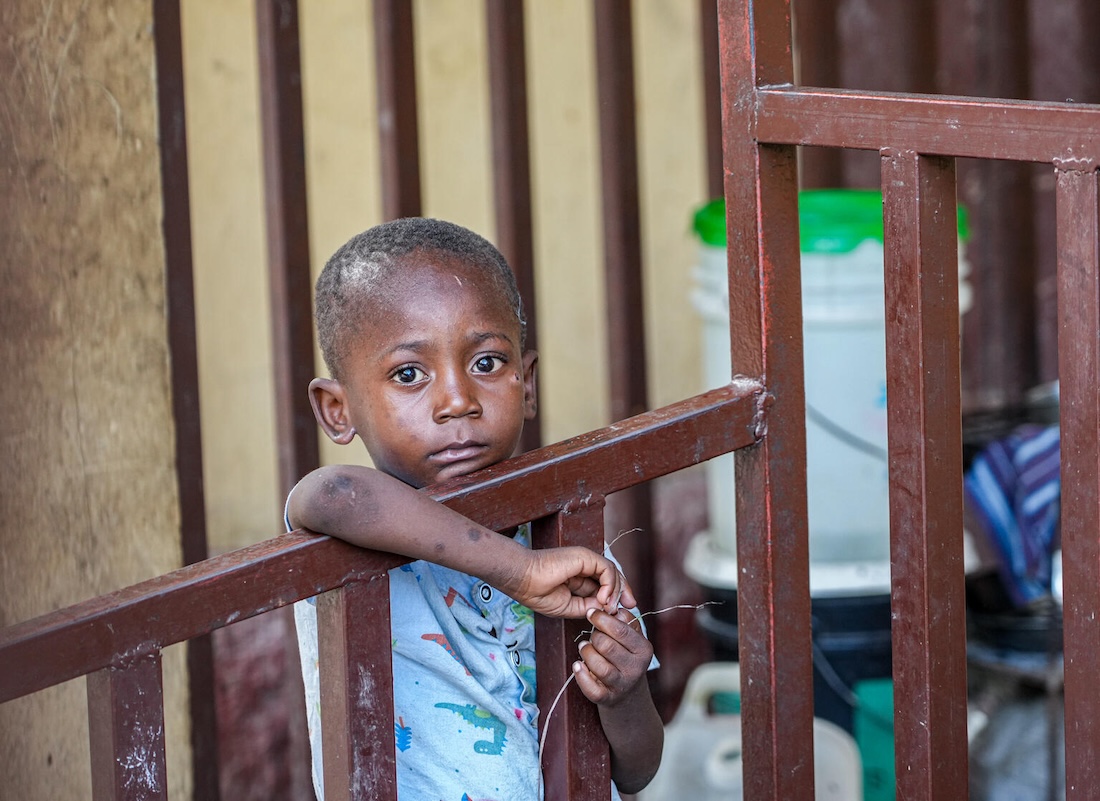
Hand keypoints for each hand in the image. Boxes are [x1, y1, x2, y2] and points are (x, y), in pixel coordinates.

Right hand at [506, 546, 635, 618]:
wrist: (523, 580)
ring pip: (612, 572)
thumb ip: (590, 606)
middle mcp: (584, 567)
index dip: (615, 598)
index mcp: (579, 578)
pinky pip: (606, 569)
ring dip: (616, 591)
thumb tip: (609, 608)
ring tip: (610, 606)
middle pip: (612, 577)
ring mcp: (585, 560)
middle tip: (631, 606)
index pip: (604, 585)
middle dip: (624, 592)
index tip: (621, 612)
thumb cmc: (539, 594)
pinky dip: (609, 584)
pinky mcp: (585, 556)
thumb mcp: (571, 607)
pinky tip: (603, 597)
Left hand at [572, 607, 652, 705]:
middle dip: (594, 637)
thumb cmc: (626, 658)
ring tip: (584, 648)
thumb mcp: (632, 638)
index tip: (591, 612)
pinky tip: (577, 665)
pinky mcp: (609, 699)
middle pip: (607, 646)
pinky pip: (593, 689)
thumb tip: (614, 608)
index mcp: (643, 649)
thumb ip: (625, 621)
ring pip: (600, 666)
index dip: (602, 619)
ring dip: (587, 653)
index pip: (621, 630)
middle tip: (591, 636)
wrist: (628, 695)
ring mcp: (623, 685)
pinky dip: (582, 676)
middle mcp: (636, 668)